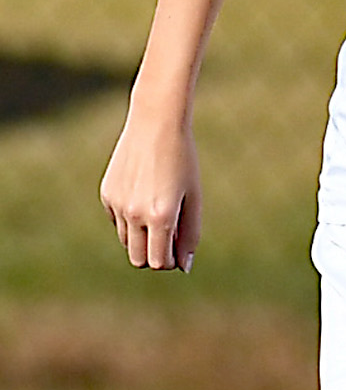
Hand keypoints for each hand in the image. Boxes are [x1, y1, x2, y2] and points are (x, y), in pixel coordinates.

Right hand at [100, 110, 202, 271]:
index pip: (158, 262)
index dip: (170, 262)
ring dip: (143, 239)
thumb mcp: (194, 198)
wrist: (156, 124)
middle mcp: (134, 213)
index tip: (178, 251)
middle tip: (169, 241)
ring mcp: (117, 204)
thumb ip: (190, 233)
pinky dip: (131, 220)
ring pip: (127, 242)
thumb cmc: (183, 161)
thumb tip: (183, 265)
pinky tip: (145, 197)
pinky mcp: (107, 194)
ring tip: (160, 217)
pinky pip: (118, 221)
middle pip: (138, 259)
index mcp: (161, 216)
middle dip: (154, 257)